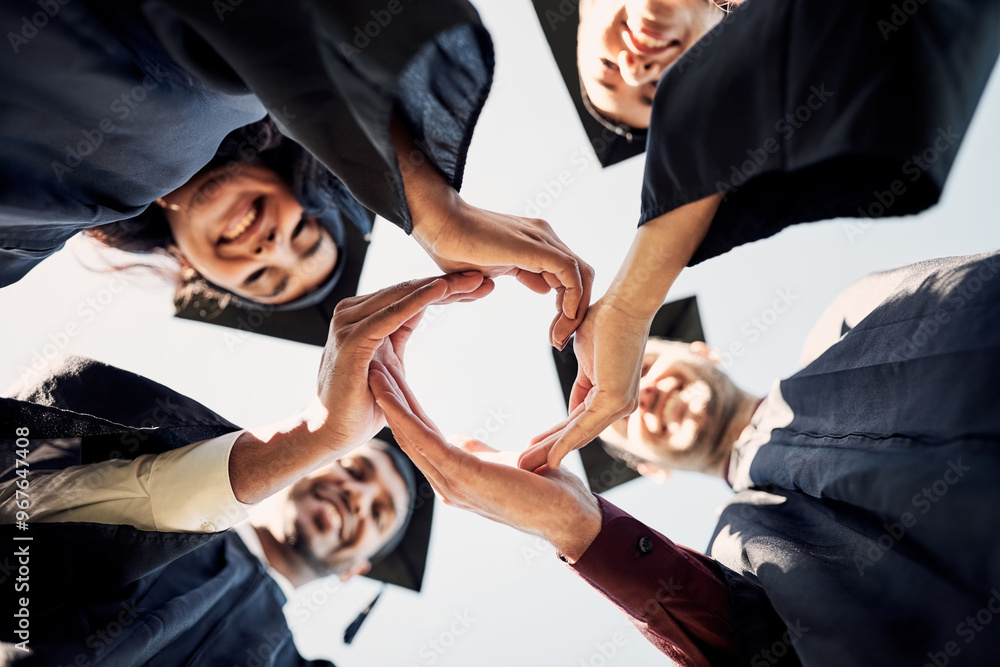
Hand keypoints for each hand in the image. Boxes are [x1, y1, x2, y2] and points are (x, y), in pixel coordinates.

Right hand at [314, 272, 493, 451]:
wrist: (332, 432)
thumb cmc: (362, 402)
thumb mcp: (388, 361)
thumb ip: (399, 332)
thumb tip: (420, 310)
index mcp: (363, 315)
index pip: (409, 294)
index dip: (445, 288)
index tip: (478, 285)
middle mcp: (353, 313)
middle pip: (409, 290)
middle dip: (450, 284)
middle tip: (485, 278)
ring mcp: (349, 324)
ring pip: (403, 296)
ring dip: (441, 286)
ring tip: (473, 279)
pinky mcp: (352, 341)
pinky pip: (391, 316)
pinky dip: (418, 301)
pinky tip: (442, 289)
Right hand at [369, 361, 601, 561]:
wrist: (568, 516)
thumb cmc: (544, 490)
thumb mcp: (502, 462)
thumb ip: (475, 452)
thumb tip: (458, 440)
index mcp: (451, 476)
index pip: (418, 436)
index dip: (399, 407)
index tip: (386, 376)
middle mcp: (444, 482)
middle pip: (406, 434)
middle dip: (387, 399)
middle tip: (369, 365)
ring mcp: (450, 482)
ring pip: (408, 435)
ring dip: (388, 402)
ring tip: (371, 370)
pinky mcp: (461, 476)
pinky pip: (424, 440)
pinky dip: (403, 414)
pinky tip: (389, 392)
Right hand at [391, 118, 592, 348]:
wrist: (439, 224)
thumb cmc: (450, 247)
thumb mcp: (479, 270)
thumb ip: (498, 277)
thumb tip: (507, 288)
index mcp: (533, 244)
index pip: (567, 276)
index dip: (566, 307)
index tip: (552, 335)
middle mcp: (543, 237)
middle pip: (580, 276)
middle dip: (575, 312)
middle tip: (558, 340)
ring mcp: (542, 239)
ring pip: (582, 274)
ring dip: (576, 310)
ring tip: (558, 336)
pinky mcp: (537, 246)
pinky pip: (572, 272)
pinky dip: (574, 297)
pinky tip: (563, 317)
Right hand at [518, 297, 650, 470]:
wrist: (622, 304)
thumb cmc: (606, 323)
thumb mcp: (585, 361)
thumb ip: (582, 384)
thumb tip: (572, 407)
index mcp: (611, 397)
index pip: (578, 423)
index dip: (555, 436)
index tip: (532, 446)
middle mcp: (619, 406)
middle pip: (577, 434)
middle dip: (548, 450)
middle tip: (524, 465)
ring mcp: (620, 405)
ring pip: (578, 434)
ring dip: (550, 450)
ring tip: (526, 463)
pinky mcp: (616, 399)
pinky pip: (584, 425)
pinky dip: (565, 441)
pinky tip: (549, 456)